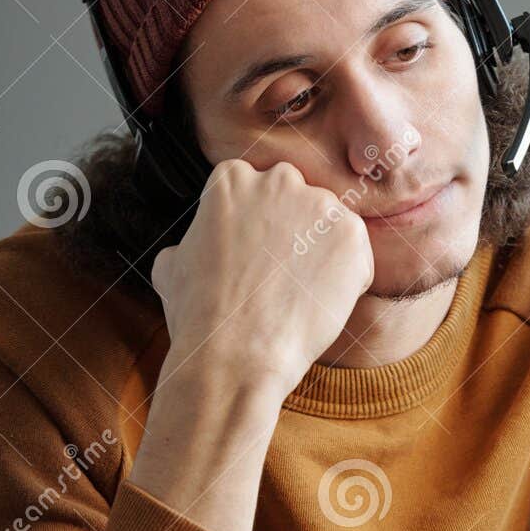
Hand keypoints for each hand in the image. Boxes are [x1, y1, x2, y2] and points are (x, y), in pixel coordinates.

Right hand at [150, 158, 373, 395]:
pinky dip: (349, 277)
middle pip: (297, 197)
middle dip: (294, 229)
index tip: (256, 254)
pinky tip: (322, 300)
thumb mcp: (172, 267)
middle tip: (282, 273)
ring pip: (329, 224)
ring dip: (322, 253)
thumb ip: (190, 242)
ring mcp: (319, 203)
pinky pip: (357, 253)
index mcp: (232, 178)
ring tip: (300, 292)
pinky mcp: (351, 233)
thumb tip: (188, 249)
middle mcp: (277, 179)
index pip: (256, 188)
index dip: (258, 226)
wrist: (236, 351)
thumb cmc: (200, 315)